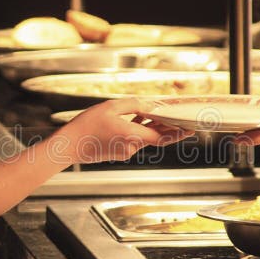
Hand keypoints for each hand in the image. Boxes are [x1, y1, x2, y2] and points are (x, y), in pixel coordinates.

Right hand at [48, 98, 190, 164]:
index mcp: (131, 135)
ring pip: (144, 138)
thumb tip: (149, 105)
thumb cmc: (86, 126)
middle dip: (171, 130)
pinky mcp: (119, 152)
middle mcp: (131, 146)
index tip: (190, 130)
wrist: (69, 145)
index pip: (161, 137)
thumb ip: (133, 105)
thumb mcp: (110, 107)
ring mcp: (125, 151)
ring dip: (151, 127)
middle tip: (185, 124)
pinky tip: (137, 119)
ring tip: (157, 114)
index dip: (177, 133)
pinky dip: (138, 130)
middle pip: (156, 138)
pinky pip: (133, 140)